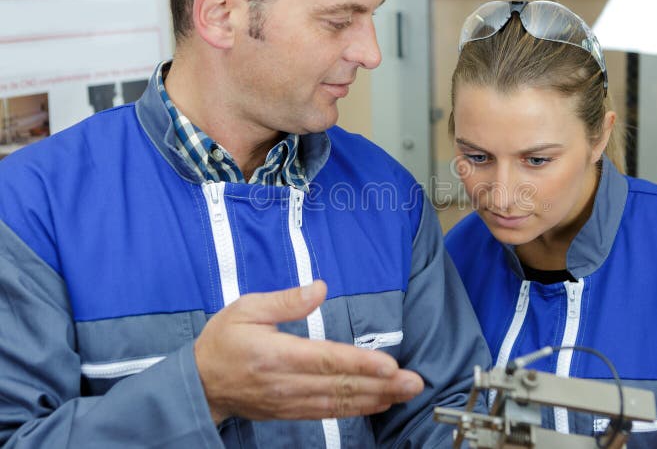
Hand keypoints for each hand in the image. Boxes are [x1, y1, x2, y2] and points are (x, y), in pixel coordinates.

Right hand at [194, 280, 423, 423]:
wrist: (199, 384)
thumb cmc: (223, 341)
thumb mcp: (246, 308)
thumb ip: (285, 300)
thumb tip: (319, 288)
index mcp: (276, 354)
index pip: (326, 359)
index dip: (360, 363)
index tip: (389, 365)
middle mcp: (287, 383)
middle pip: (341, 385)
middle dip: (381, 385)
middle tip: (414, 383)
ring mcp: (290, 402)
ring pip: (340, 402)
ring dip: (376, 398)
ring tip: (405, 393)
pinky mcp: (291, 412)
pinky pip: (329, 412)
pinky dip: (356, 409)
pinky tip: (378, 403)